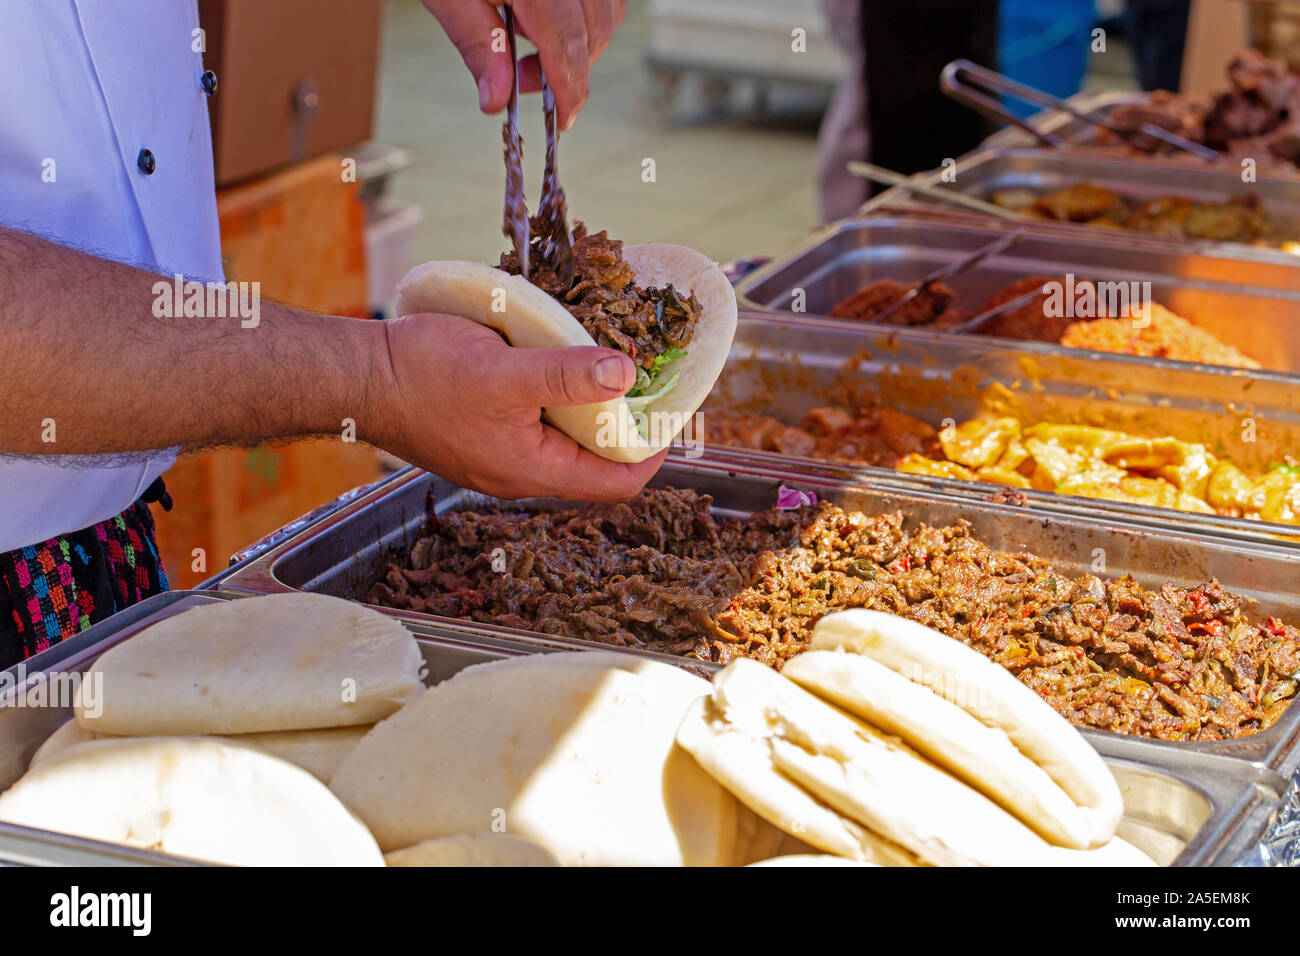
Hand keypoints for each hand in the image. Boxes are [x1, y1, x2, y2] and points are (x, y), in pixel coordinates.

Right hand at [367, 312, 664, 500]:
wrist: (358, 377)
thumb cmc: (424, 376)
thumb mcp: (505, 372)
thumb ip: (568, 375)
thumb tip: (628, 374)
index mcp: (533, 471)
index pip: (618, 482)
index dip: (653, 449)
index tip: (671, 406)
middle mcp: (522, 473)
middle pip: (597, 462)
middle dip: (628, 422)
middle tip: (649, 376)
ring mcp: (501, 455)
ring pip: (569, 440)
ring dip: (593, 406)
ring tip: (611, 361)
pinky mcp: (485, 433)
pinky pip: (540, 424)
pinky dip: (561, 397)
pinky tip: (562, 360)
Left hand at [421, 0, 626, 128]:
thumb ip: (478, 44)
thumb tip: (496, 99)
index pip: (567, 43)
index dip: (570, 89)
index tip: (564, 120)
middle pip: (596, 30)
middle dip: (570, 68)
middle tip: (522, 78)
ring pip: (609, 11)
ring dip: (580, 42)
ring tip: (530, 42)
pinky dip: (586, 15)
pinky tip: (547, 16)